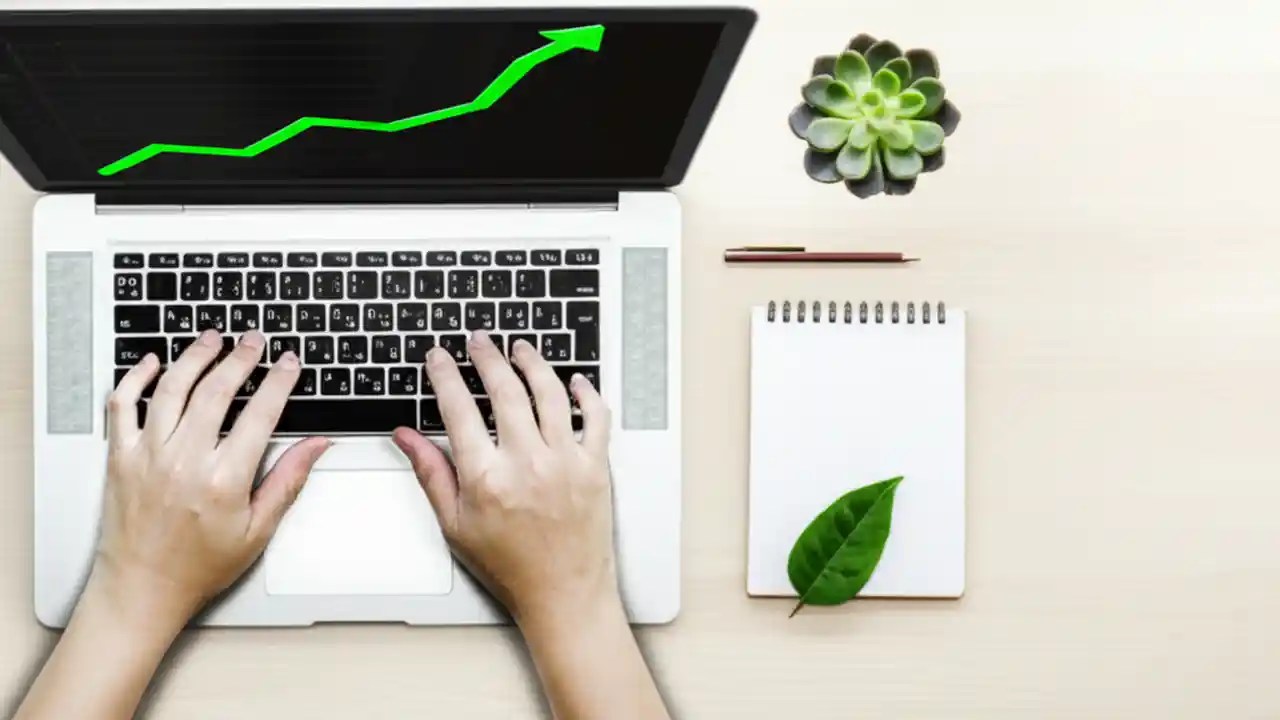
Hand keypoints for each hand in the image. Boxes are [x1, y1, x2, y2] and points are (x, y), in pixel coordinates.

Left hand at [97, 329, 329, 621]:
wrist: (141, 591)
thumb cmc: (198, 567)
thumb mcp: (257, 530)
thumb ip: (287, 481)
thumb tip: (316, 446)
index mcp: (223, 481)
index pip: (260, 414)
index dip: (278, 382)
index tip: (288, 363)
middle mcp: (184, 462)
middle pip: (216, 391)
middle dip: (240, 358)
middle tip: (253, 342)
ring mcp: (148, 456)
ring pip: (172, 389)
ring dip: (195, 357)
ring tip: (212, 339)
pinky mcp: (120, 459)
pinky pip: (123, 406)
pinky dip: (136, 378)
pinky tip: (153, 363)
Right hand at [392, 331, 614, 623]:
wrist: (563, 594)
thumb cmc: (510, 566)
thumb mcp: (455, 525)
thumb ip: (431, 473)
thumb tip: (405, 436)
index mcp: (487, 477)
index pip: (458, 408)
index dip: (445, 375)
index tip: (439, 357)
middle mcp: (527, 462)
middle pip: (505, 390)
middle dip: (487, 357)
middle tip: (479, 341)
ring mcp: (566, 461)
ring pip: (550, 393)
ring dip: (533, 363)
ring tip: (520, 348)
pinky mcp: (596, 467)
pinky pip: (596, 417)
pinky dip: (586, 393)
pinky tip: (574, 380)